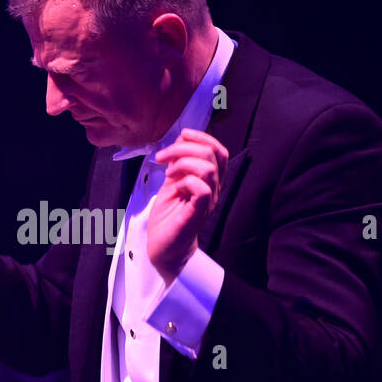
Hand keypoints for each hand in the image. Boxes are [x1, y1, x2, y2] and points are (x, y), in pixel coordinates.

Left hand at [148, 129, 228, 282]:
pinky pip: (203, 189)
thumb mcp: (172, 181)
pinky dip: (186, 181)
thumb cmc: (168, 216)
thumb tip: (180, 140)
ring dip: (183, 163)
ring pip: (208, 169)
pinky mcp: (199, 212)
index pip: (218, 150)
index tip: (180, 135)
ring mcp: (208, 201)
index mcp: (210, 179)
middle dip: (185, 147)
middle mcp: (214, 188)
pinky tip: (174, 186)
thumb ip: (179, 163)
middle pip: (213, 154)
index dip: (202, 136)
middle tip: (164, 157)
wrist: (162, 245)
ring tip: (168, 171)